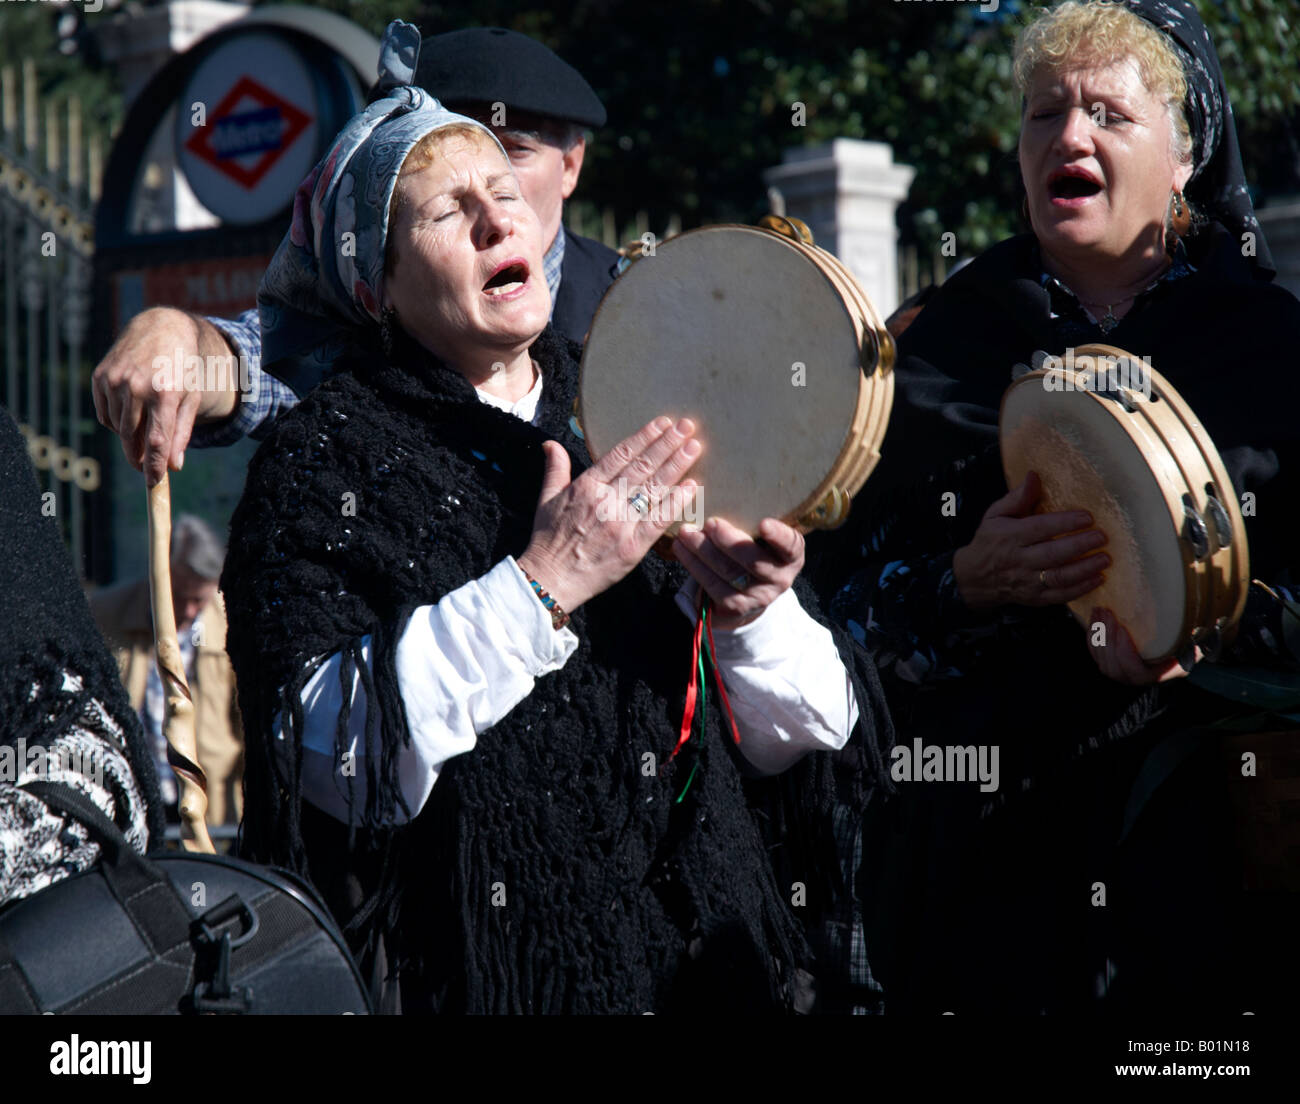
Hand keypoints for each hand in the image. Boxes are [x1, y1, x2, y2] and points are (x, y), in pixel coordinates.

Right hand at [91, 308, 239, 485]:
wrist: (162, 328)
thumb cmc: (183, 368)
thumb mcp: (191, 398)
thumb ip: (181, 432)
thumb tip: (172, 466)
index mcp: (165, 393)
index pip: (156, 441)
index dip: (153, 467)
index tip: (153, 483)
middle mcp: (137, 386)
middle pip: (132, 438)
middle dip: (138, 457)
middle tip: (145, 469)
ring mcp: (115, 380)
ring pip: (117, 427)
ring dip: (129, 437)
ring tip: (144, 428)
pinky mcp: (100, 376)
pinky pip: (105, 414)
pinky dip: (116, 421)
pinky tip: (130, 412)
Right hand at [517, 416, 700, 612]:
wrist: (550, 579)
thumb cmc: (547, 541)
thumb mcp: (546, 499)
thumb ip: (555, 469)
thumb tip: (551, 444)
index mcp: (586, 486)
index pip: (621, 454)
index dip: (645, 437)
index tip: (663, 423)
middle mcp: (606, 500)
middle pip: (643, 466)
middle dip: (667, 444)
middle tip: (687, 427)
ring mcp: (621, 523)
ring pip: (654, 488)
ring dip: (676, 465)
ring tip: (693, 447)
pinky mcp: (633, 546)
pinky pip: (659, 520)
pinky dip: (676, 502)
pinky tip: (691, 486)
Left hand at [673, 516, 803, 630]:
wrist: (750, 590)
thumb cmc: (755, 549)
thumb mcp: (764, 537)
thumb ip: (753, 521)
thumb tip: (725, 489)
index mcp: (791, 555)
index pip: (790, 545)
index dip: (778, 535)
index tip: (763, 523)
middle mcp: (780, 578)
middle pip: (753, 561)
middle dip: (728, 541)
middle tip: (710, 522)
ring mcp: (758, 596)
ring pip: (728, 573)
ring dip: (703, 550)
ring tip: (686, 531)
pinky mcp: (735, 607)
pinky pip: (711, 585)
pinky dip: (693, 564)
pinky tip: (681, 548)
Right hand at [952, 471, 1109, 609]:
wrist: (975, 578)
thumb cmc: (990, 541)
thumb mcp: (995, 515)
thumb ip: (1016, 498)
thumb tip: (1034, 476)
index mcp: (1010, 537)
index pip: (1040, 529)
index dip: (1064, 523)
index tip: (1087, 517)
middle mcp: (1019, 560)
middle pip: (1052, 554)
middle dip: (1079, 545)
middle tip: (1102, 537)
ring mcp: (1027, 581)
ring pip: (1059, 577)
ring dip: (1084, 569)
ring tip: (1105, 559)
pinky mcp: (1034, 598)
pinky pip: (1060, 595)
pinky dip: (1080, 589)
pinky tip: (1097, 579)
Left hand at [1086, 607, 1199, 685]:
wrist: (1185, 637)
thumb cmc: (1193, 636)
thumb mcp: (1198, 638)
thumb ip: (1194, 637)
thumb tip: (1194, 628)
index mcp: (1160, 673)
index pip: (1135, 672)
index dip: (1124, 652)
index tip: (1122, 628)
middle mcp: (1140, 677)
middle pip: (1113, 667)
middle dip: (1107, 638)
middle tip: (1106, 612)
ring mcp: (1125, 671)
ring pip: (1102, 660)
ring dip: (1098, 634)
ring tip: (1099, 611)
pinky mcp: (1113, 661)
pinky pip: (1096, 654)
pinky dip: (1092, 637)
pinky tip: (1094, 618)